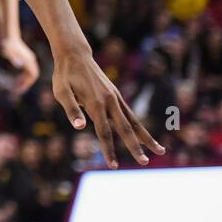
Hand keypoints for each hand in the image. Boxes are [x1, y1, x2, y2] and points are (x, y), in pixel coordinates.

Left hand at [1, 36, 39, 92]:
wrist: (8, 34)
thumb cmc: (7, 43)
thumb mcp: (8, 52)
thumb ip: (14, 58)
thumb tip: (19, 65)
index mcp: (28, 60)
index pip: (33, 75)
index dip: (28, 83)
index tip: (20, 89)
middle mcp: (31, 60)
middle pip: (32, 75)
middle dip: (26, 83)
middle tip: (16, 91)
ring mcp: (29, 59)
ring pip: (30, 73)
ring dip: (24, 80)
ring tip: (15, 87)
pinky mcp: (25, 58)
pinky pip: (27, 70)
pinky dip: (23, 76)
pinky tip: (15, 79)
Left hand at [52, 47, 164, 168]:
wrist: (75, 55)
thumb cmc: (64, 75)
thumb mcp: (61, 92)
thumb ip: (71, 109)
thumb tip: (80, 128)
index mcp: (95, 104)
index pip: (104, 132)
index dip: (109, 150)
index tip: (113, 165)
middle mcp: (109, 102)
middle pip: (125, 129)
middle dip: (135, 147)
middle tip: (144, 162)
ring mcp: (115, 98)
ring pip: (134, 121)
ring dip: (146, 137)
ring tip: (160, 150)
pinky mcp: (116, 95)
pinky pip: (130, 113)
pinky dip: (138, 125)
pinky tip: (143, 135)